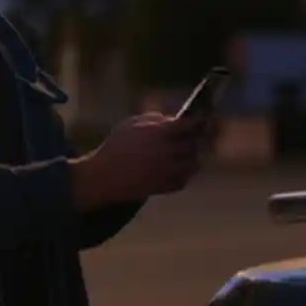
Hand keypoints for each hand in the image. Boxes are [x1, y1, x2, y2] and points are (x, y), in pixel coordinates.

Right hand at [70, 112, 207, 210]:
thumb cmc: (116, 147)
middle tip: (197, 138)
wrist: (104, 176)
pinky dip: (183, 175)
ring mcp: (168, 171)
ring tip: (186, 155)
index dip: (198, 121)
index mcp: (160, 133)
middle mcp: (168, 151)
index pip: (190, 124)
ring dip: (191, 159)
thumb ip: (155, 119)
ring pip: (193, 164)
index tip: (201, 120)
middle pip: (195, 145)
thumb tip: (174, 120)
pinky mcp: (165, 187)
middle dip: (196, 140)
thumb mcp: (132, 124)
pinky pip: (184, 180)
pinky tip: (176, 170)